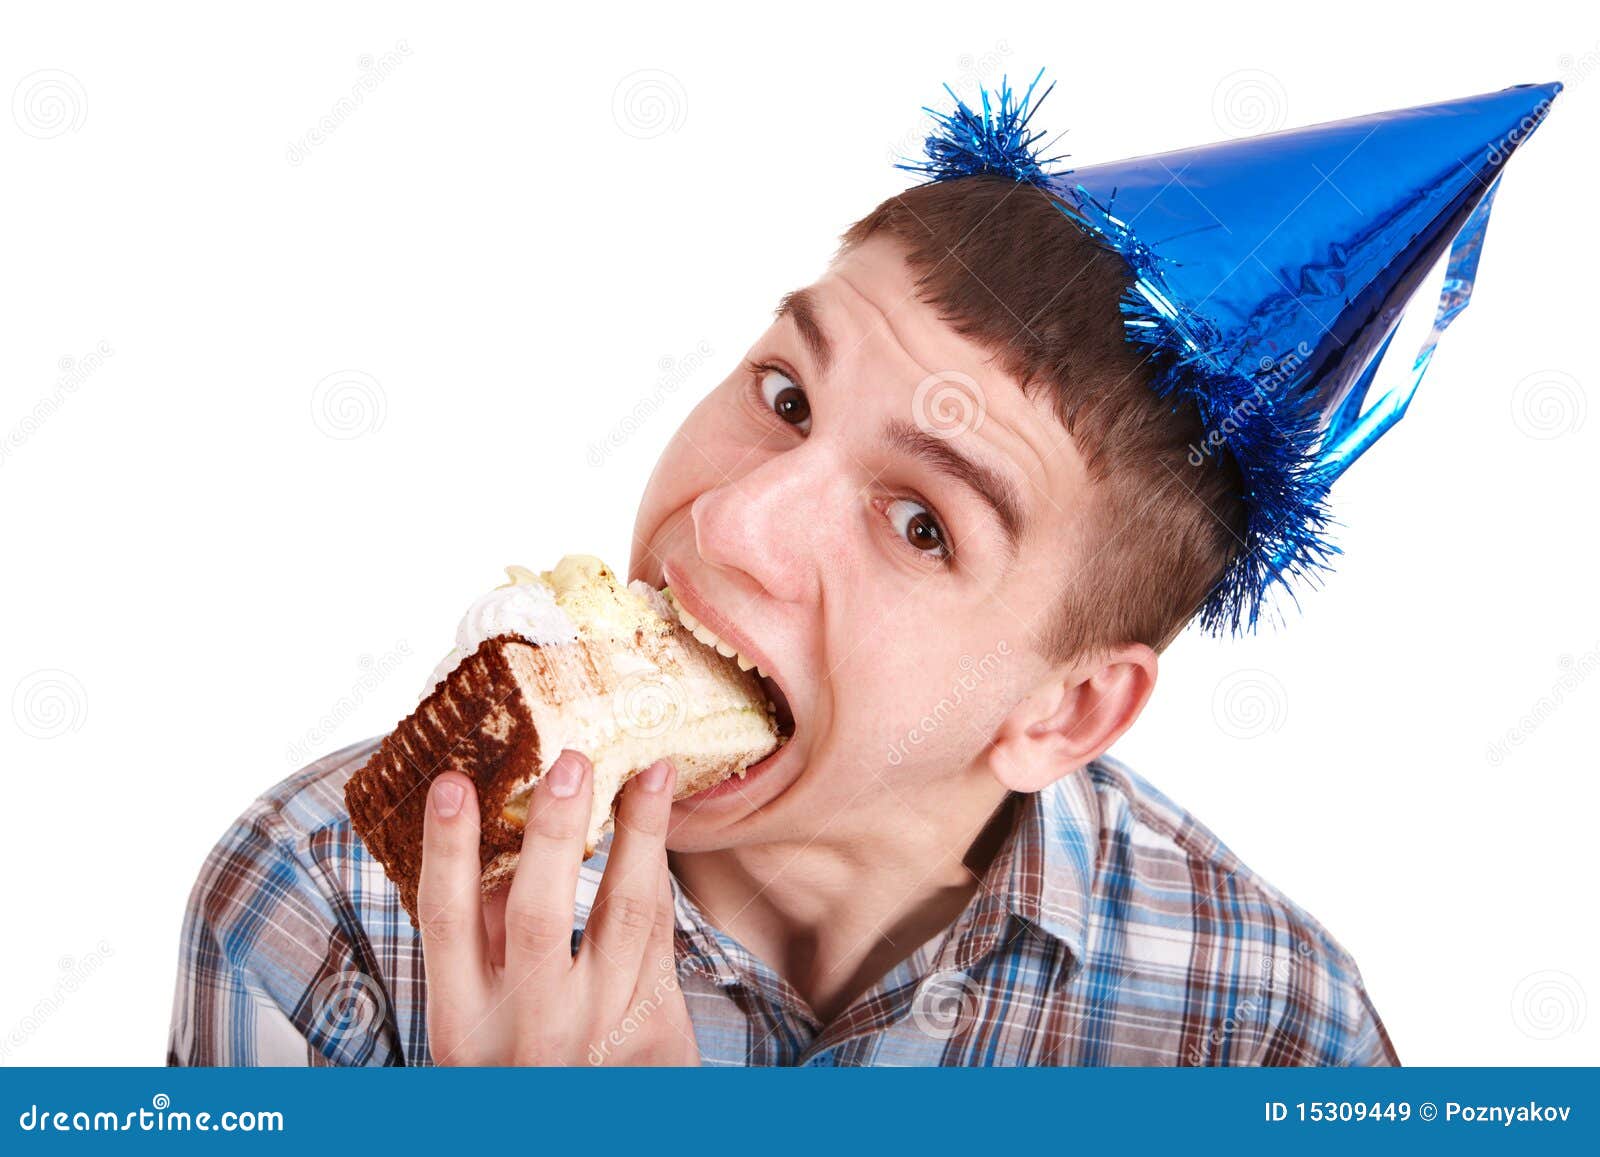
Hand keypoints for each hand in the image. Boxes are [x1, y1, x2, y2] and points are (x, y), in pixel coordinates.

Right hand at [417, 750, 700, 1065]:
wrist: (575, 1142)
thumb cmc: (520, 1068)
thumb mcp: (477, 1021)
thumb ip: (481, 941)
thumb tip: (491, 835)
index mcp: (463, 1026)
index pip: (445, 922)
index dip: (447, 849)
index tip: (452, 782)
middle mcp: (529, 1030)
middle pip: (536, 912)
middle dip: (554, 830)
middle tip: (569, 761)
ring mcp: (598, 1031)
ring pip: (624, 912)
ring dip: (640, 832)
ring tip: (650, 771)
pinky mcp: (655, 1030)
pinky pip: (661, 934)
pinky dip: (660, 873)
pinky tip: (662, 827)